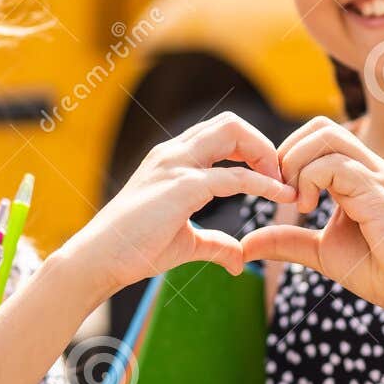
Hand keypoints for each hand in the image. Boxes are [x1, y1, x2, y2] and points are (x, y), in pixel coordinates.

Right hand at [63, 113, 296, 295]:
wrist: (100, 259)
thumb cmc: (134, 250)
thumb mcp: (185, 242)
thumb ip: (214, 244)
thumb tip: (240, 259)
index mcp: (172, 159)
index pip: (221, 133)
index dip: (252, 151)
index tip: (271, 179)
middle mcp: (174, 153)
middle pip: (231, 123)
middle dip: (263, 145)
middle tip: (280, 177)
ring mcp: (176, 166)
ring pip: (233, 133)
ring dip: (266, 156)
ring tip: (284, 185)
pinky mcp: (182, 187)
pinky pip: (234, 176)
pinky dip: (264, 184)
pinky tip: (282, 197)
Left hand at [240, 118, 383, 321]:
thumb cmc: (383, 271)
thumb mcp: (322, 252)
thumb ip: (287, 242)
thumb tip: (247, 244)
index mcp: (356, 175)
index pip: (315, 137)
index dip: (286, 157)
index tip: (277, 194)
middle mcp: (368, 167)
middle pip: (318, 126)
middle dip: (286, 153)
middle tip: (279, 192)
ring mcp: (375, 176)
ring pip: (324, 135)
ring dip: (295, 164)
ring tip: (295, 201)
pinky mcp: (378, 192)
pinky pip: (335, 164)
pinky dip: (309, 180)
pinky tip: (308, 208)